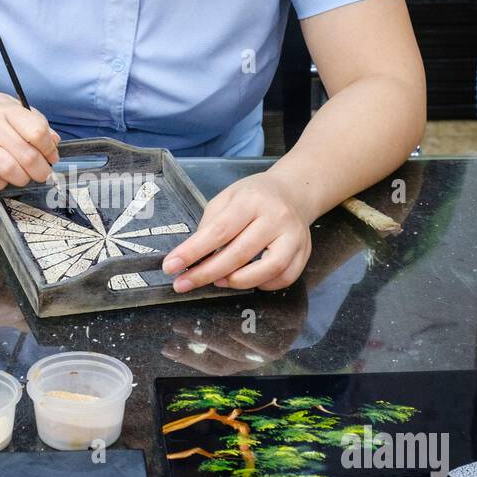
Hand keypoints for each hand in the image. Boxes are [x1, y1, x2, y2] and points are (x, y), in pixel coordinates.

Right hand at [0, 91, 59, 188]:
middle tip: (40, 174)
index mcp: (3, 108)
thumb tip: (54, 140)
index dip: (49, 149)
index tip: (50, 158)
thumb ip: (29, 120)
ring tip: (20, 178)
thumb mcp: (1, 106)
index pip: (37, 130)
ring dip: (21, 179)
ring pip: (8, 169)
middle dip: (39, 171)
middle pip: (26, 154)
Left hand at [161, 173, 311, 292]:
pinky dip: (262, 285)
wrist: (293, 192)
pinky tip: (247, 280)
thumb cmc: (254, 197)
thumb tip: (193, 258)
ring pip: (267, 269)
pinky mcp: (304, 252)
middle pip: (239, 254)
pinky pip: (284, 278)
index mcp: (251, 200)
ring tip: (218, 281)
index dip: (193, 252)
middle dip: (206, 274)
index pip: (218, 231)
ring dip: (237, 282)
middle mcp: (276, 217)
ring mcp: (294, 236)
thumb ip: (210, 225)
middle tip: (183, 284)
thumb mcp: (226, 199)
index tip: (171, 266)